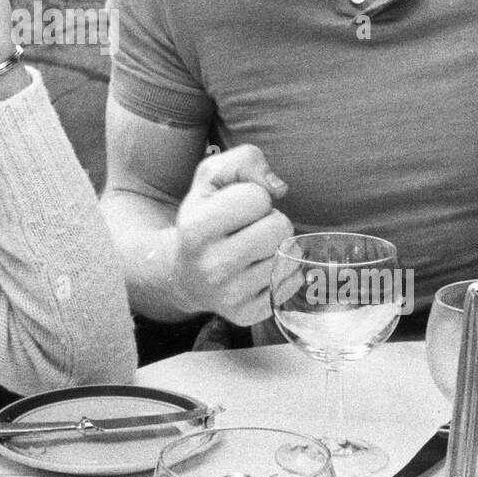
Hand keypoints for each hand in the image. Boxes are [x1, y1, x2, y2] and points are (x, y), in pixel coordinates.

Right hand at [171, 144, 293, 324]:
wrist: (186, 273)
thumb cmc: (205, 216)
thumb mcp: (211, 178)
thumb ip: (244, 160)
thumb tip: (279, 187)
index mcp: (196, 229)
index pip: (258, 197)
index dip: (253, 196)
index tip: (236, 207)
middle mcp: (211, 267)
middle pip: (280, 228)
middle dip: (272, 220)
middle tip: (251, 228)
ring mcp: (229, 296)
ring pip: (287, 256)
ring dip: (277, 247)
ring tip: (253, 248)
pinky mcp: (247, 315)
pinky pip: (291, 283)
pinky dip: (281, 272)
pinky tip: (258, 269)